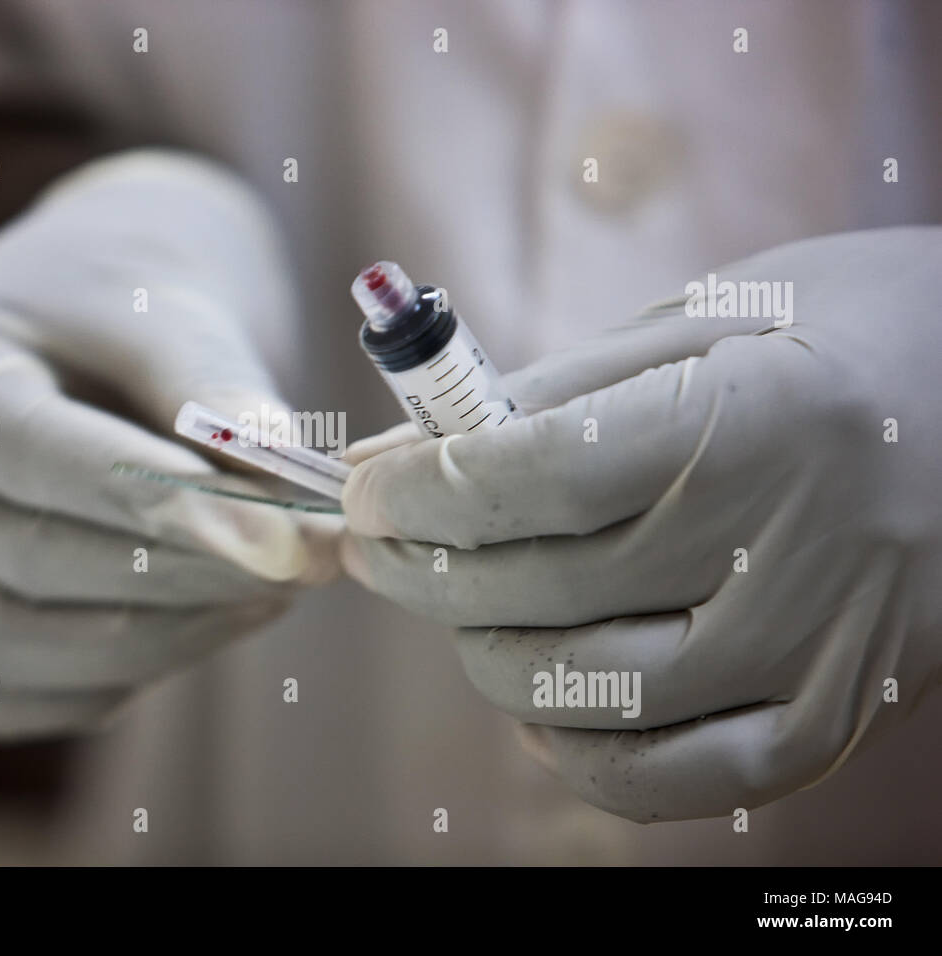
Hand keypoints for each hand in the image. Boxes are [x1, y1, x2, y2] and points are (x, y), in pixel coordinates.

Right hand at [0, 150, 334, 739]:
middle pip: (20, 557)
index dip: (148, 495)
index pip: (24, 448)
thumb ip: (211, 386)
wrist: (94, 321)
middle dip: (177, 570)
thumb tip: (277, 476)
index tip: (271, 525)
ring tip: (275, 589)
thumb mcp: (166, 301)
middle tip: (304, 559)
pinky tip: (213, 619)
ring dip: (159, 637)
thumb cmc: (128, 293)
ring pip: (9, 648)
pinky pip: (22, 694)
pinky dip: (122, 675)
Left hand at [340, 227, 941, 820]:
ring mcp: (824, 648)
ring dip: (486, 651)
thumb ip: (542, 394)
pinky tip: (544, 697)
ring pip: (591, 695)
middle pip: (545, 589)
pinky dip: (579, 750)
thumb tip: (392, 451)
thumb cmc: (840, 334)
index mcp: (757, 417)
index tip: (365, 489)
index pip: (537, 478)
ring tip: (462, 601)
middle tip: (380, 541)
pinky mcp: (838, 714)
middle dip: (424, 567)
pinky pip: (674, 777)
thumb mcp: (699, 325)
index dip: (422, 490)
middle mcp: (796, 544)